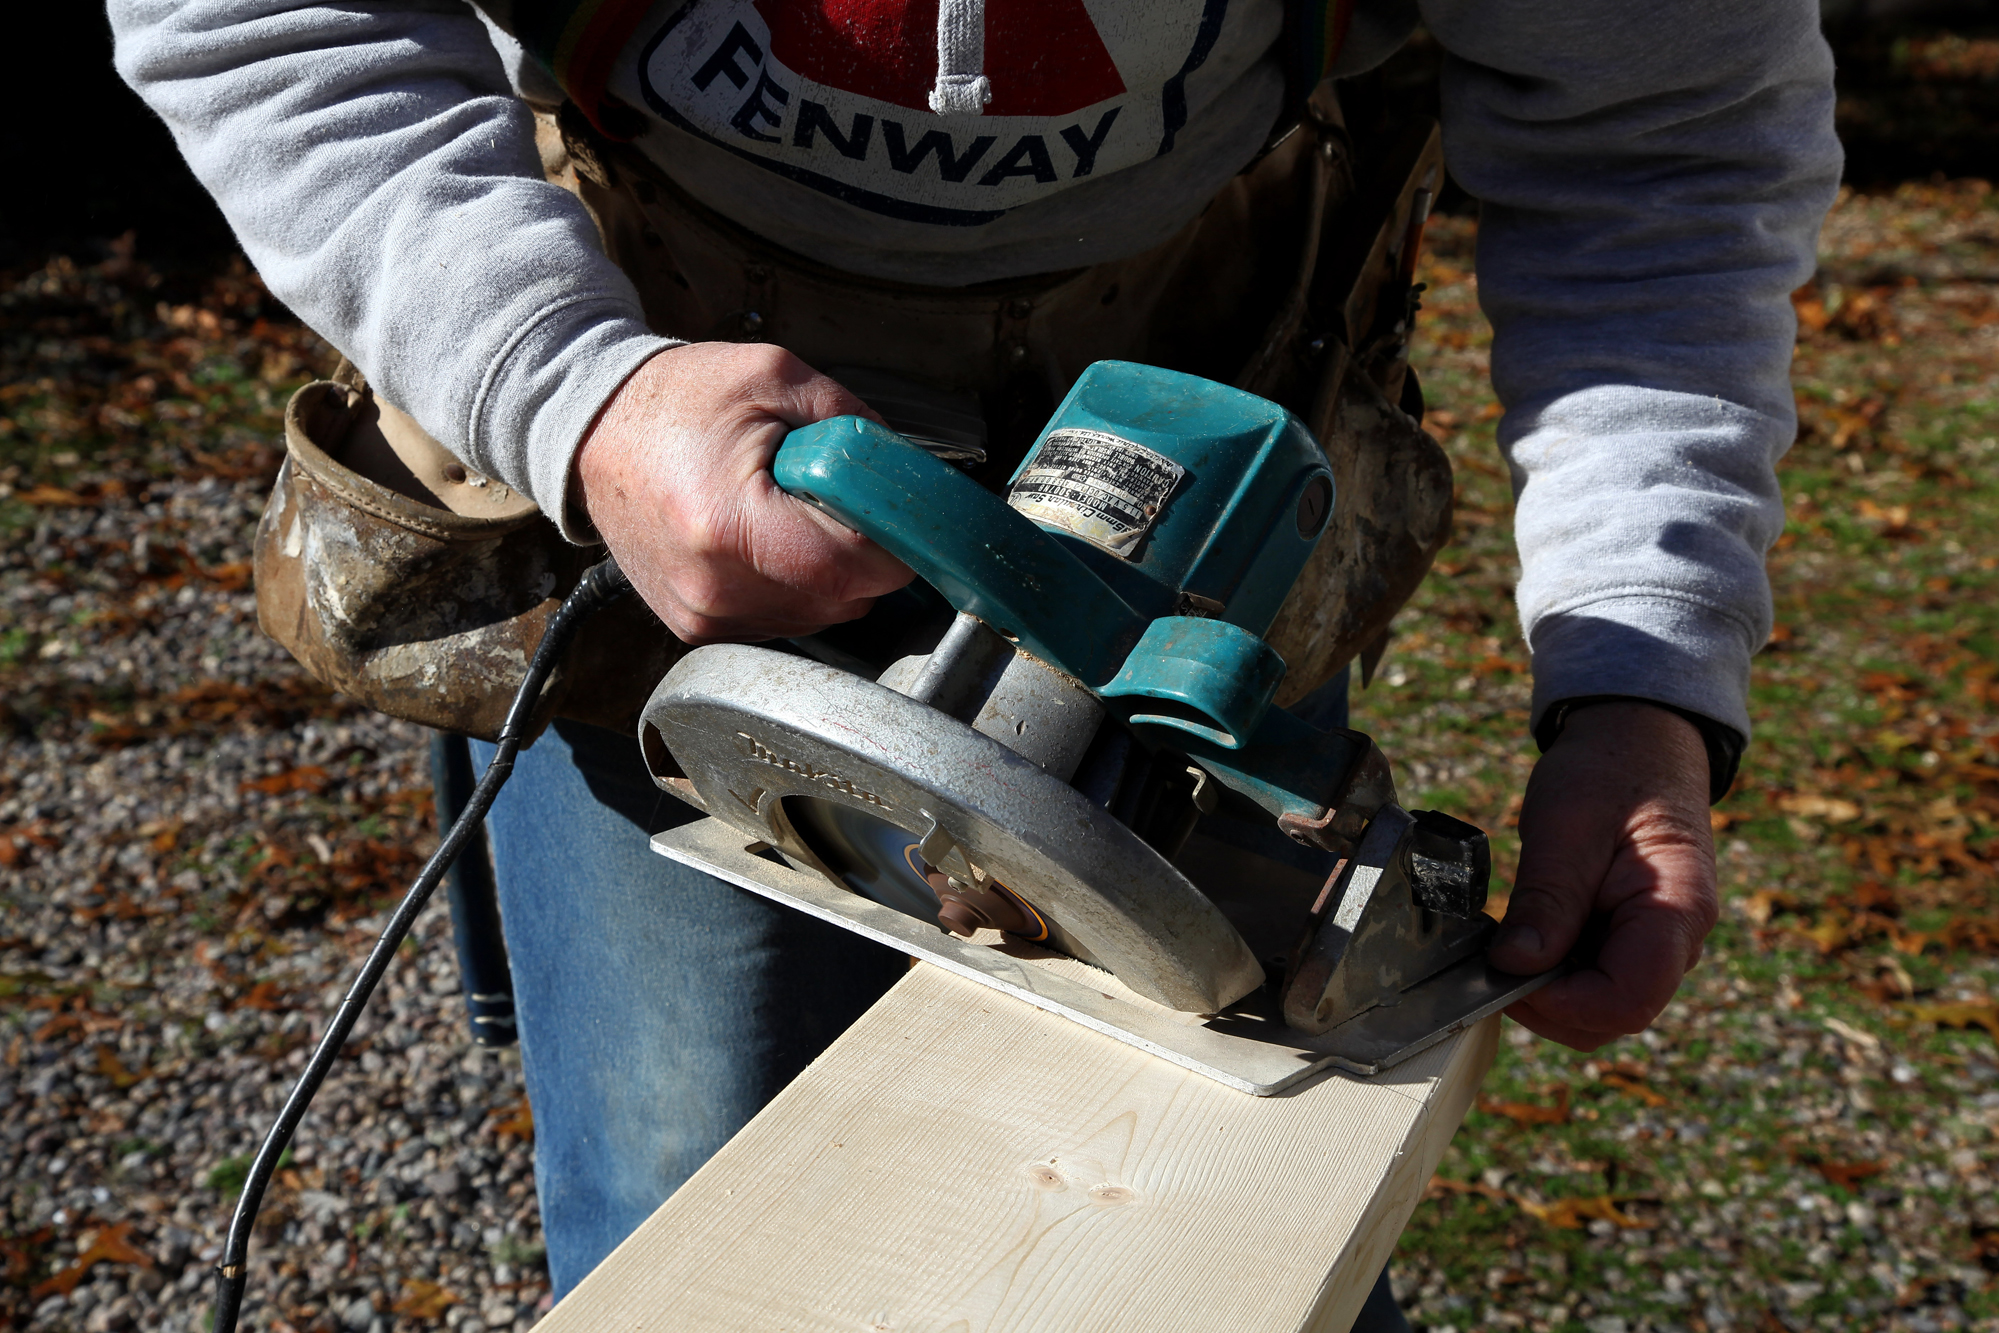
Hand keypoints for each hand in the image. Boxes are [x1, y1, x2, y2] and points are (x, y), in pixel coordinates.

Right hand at [574, 343, 912, 641]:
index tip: (904, 516)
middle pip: (844, 599)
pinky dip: (796, 586)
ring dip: (831, 573)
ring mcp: (702, 616)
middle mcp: (713, 588)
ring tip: (794, 515)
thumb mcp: (773, 376)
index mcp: (731, 525)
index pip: (852, 567)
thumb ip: (852, 421)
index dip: (896, 543)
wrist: (592, 430)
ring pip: (820, 617)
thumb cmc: (675, 401)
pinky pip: (784, 621)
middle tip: (841, 501)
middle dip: (865, 554)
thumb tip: (906, 468)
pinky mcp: (696, 629)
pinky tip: (771, 541)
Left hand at [1486, 702, 1717, 1049]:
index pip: (1627, 1001)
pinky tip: (1524, 937)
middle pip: (1611, 1017)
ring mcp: (1655, 948)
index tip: (1507, 973)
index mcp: (1678, 912)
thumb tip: (1514, 966)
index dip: (1561, 1003)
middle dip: (1546, 1004)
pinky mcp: (1629, 944)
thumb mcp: (1568, 827)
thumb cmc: (1611, 773)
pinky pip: (1591, 981)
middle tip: (1493, 959)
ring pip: (1598, 1008)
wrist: (1640, 743)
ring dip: (1545, 991)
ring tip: (1507, 941)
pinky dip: (1550, 974)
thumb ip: (1548, 901)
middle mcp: (1679, 944)